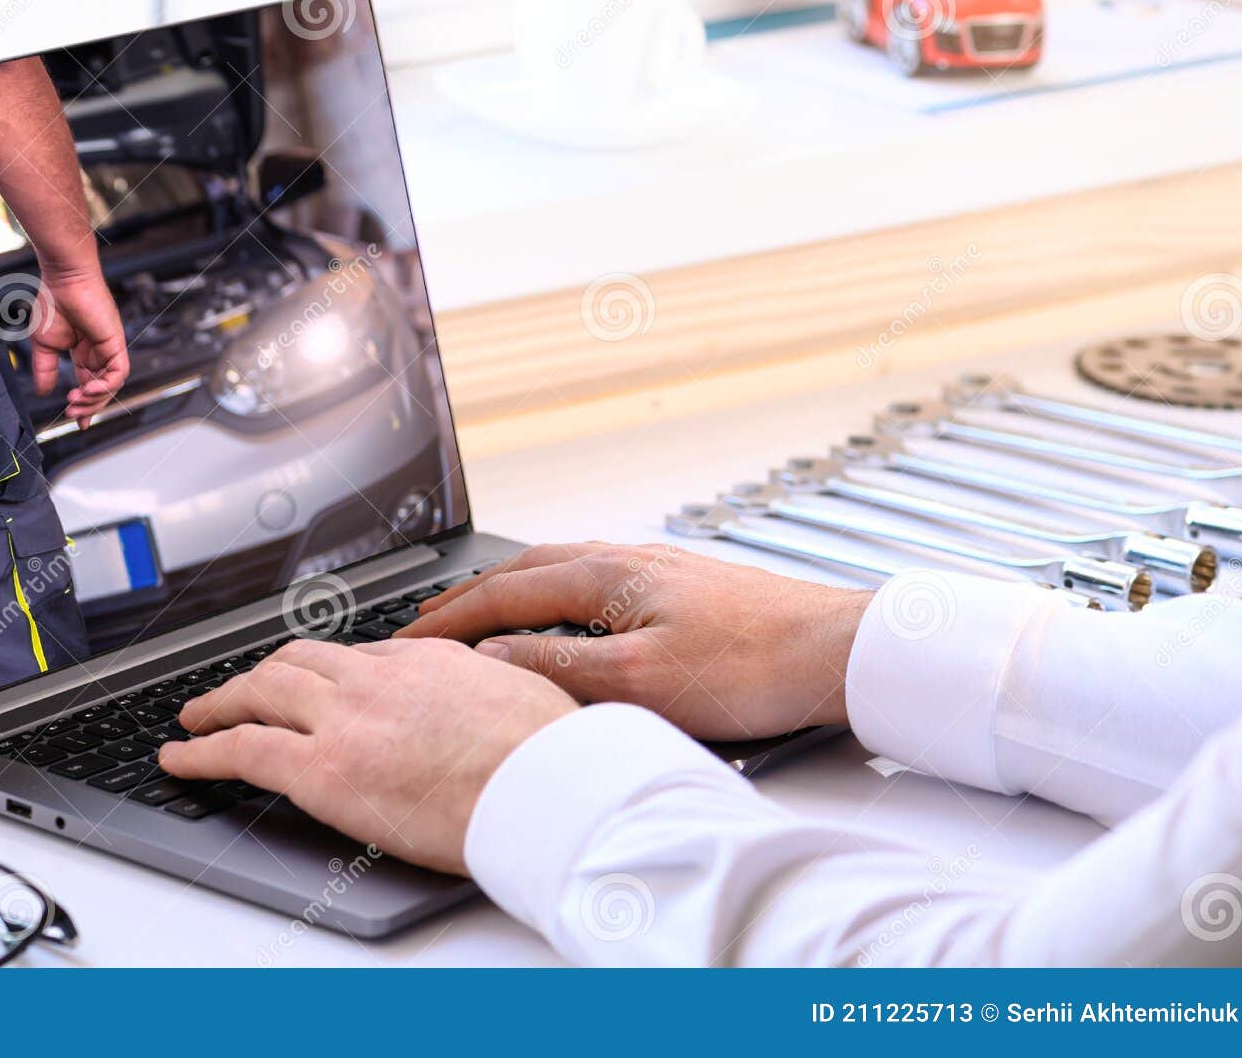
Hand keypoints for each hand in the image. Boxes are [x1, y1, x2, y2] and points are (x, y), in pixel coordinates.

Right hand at [31, 262, 128, 427]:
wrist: (63, 279)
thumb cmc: (53, 302)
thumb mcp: (44, 344)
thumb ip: (45, 370)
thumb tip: (43, 392)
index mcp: (83, 352)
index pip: (88, 384)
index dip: (85, 404)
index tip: (77, 423)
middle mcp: (98, 352)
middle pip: (100, 390)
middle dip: (88, 407)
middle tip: (72, 414)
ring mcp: (109, 348)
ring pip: (110, 386)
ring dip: (94, 400)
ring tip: (75, 403)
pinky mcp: (116, 343)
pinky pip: (118, 374)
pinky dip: (104, 386)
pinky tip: (88, 390)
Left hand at [158, 638, 577, 873]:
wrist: (546, 787)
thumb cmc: (550, 757)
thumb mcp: (521, 695)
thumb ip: (485, 690)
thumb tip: (487, 698)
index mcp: (427, 659)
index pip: (359, 657)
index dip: (327, 673)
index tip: (315, 686)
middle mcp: (377, 677)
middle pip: (297, 660)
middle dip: (261, 674)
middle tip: (239, 689)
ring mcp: (345, 719)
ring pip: (260, 692)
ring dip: (221, 701)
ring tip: (199, 715)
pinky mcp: (322, 767)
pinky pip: (242, 748)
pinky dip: (201, 750)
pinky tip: (180, 757)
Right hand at [396, 543, 871, 740]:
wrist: (835, 652)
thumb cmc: (752, 665)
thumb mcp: (640, 682)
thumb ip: (557, 665)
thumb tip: (491, 655)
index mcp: (606, 573)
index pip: (501, 593)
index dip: (446, 620)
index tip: (406, 642)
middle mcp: (624, 558)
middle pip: (522, 571)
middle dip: (466, 596)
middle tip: (422, 623)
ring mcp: (652, 569)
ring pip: (557, 572)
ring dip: (507, 593)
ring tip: (475, 618)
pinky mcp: (677, 587)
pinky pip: (590, 582)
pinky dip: (550, 598)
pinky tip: (559, 618)